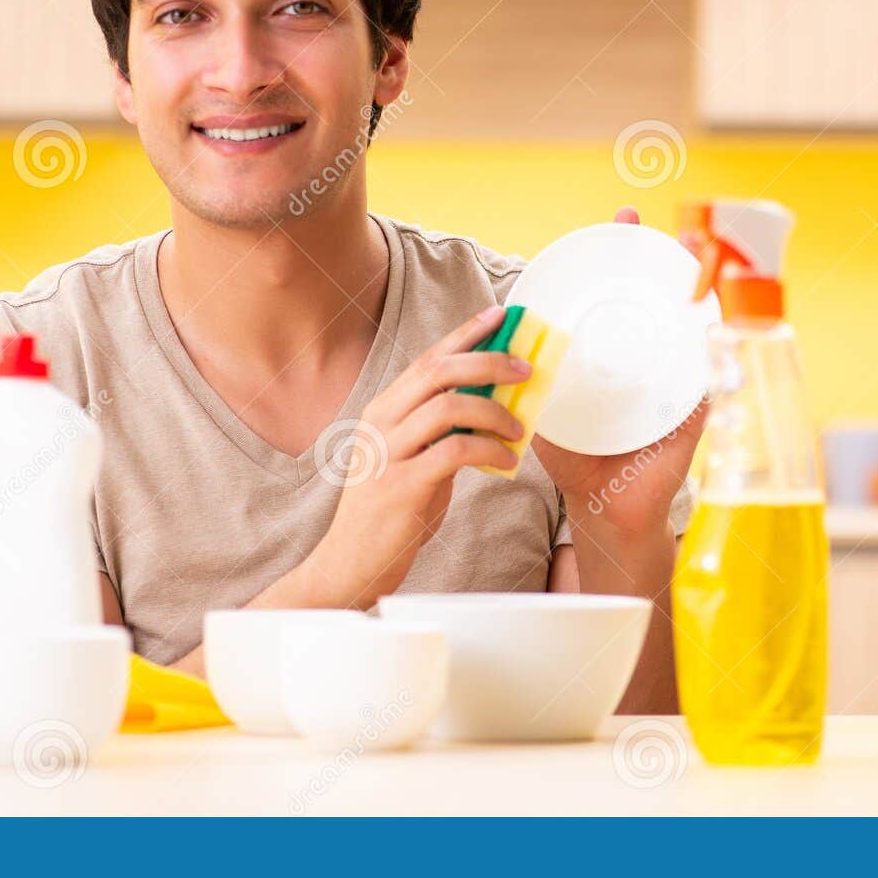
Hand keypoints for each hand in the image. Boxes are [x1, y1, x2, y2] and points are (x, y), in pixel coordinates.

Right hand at [308, 304, 528, 606]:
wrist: (351, 562)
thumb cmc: (391, 510)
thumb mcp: (412, 458)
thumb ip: (441, 430)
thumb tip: (492, 404)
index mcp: (383, 409)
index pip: (428, 359)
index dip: (466, 332)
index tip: (501, 315)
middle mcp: (381, 422)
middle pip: (439, 372)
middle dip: (488, 361)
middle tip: (525, 369)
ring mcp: (388, 452)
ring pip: (449, 406)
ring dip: (494, 411)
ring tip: (519, 428)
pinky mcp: (402, 485)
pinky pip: (456, 451)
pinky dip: (490, 450)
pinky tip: (506, 460)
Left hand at [530, 207, 707, 537]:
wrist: (604, 511)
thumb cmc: (578, 458)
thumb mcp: (548, 405)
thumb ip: (528, 374)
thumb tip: (504, 334)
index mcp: (615, 354)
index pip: (621, 292)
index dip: (623, 252)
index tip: (621, 213)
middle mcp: (650, 361)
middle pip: (662, 297)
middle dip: (662, 255)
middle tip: (659, 219)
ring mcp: (674, 384)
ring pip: (692, 328)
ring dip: (696, 289)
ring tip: (696, 253)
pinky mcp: (690, 414)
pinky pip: (706, 377)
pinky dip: (711, 351)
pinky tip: (713, 323)